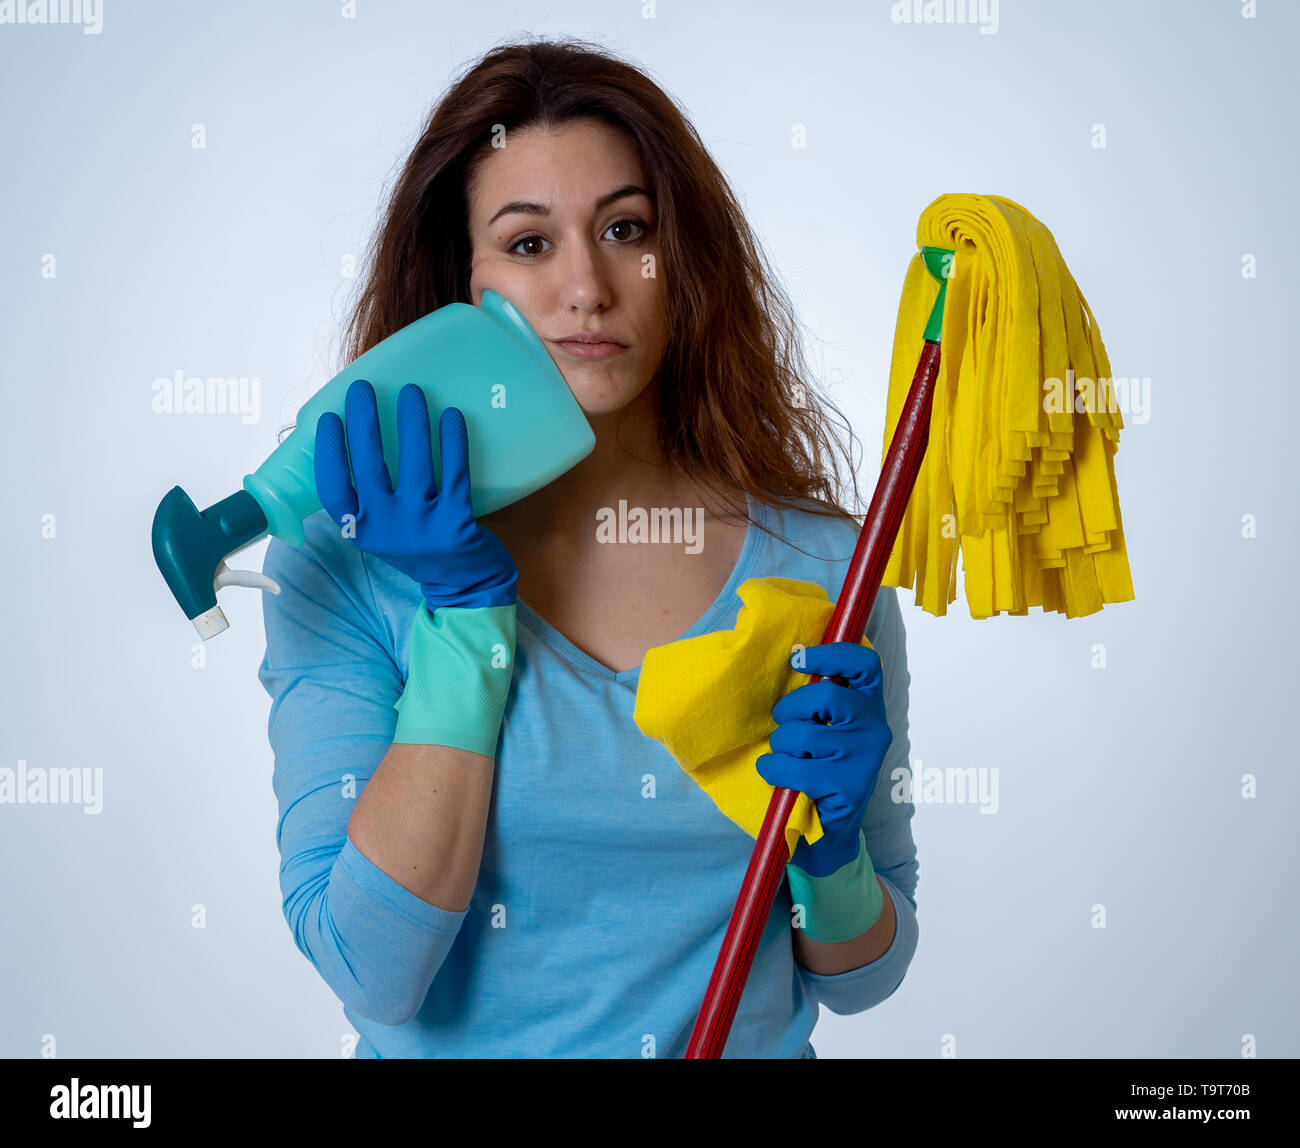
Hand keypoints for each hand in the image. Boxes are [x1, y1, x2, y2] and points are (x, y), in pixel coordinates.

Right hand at [314, 378, 518, 609]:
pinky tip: (452, 416)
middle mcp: (386, 529)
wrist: (463, 585)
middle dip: (365, 422)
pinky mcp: (457, 524)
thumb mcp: (381, 530)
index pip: (332, 489)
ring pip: (416, 464)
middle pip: (370, 467)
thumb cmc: (416, 547)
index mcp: (360, 530)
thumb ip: (365, 498)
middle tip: (363, 388)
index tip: (329, 418)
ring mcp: (422, 527)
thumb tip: (351, 438)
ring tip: (412, 392)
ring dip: (412, 423)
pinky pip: (454, 473)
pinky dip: (453, 442)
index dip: (328, 452)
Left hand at [755, 642, 891, 876]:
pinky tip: (777, 775)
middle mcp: (875, 727)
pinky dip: (774, 770)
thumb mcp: (823, 727)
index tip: (798, 660)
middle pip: (826, 695)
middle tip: (783, 725)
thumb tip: (792, 658)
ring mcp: (865, 758)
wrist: (827, 832)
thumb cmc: (818, 768)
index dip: (832, 653)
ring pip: (803, 734)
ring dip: (780, 746)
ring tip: (786, 758)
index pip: (865, 663)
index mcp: (869, 705)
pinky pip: (796, 768)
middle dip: (790, 709)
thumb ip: (817, 699)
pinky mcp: (849, 786)